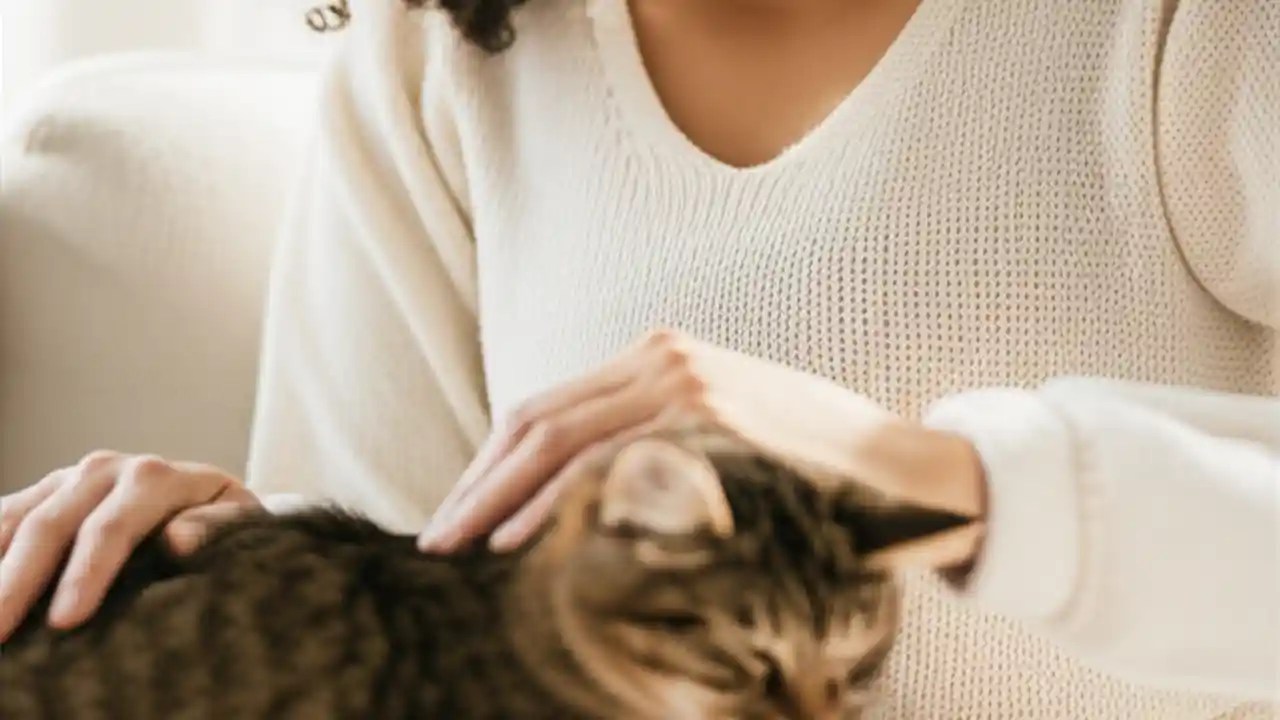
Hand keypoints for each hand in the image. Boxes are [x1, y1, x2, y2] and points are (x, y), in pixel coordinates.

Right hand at [0, 451, 258, 639]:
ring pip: (16, 520)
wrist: (205, 496)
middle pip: (52, 525)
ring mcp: (69, 479)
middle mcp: (105, 470)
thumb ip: (218, 528)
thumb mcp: (239, 524)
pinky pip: (4, 519)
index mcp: (154, 477)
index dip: (87, 574)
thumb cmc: (225, 524)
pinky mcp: (44, 493)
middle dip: (20, 582)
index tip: (65, 623)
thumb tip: (181, 539)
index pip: (112, 528)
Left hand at [419, 328, 986, 552]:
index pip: (551, 409)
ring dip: (498, 497)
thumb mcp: (722, 432)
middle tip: (437, 536)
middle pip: (540, 420)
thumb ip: (653, 442)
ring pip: (560, 440)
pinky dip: (553, 506)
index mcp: (661, 357)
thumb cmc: (810, 462)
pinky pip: (610, 468)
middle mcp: (666, 360)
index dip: (494, 463)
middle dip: (478, 482)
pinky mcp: (711, 425)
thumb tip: (575, 496)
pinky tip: (519, 540)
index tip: (461, 509)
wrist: (907, 466)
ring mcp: (688, 388)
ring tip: (458, 545)